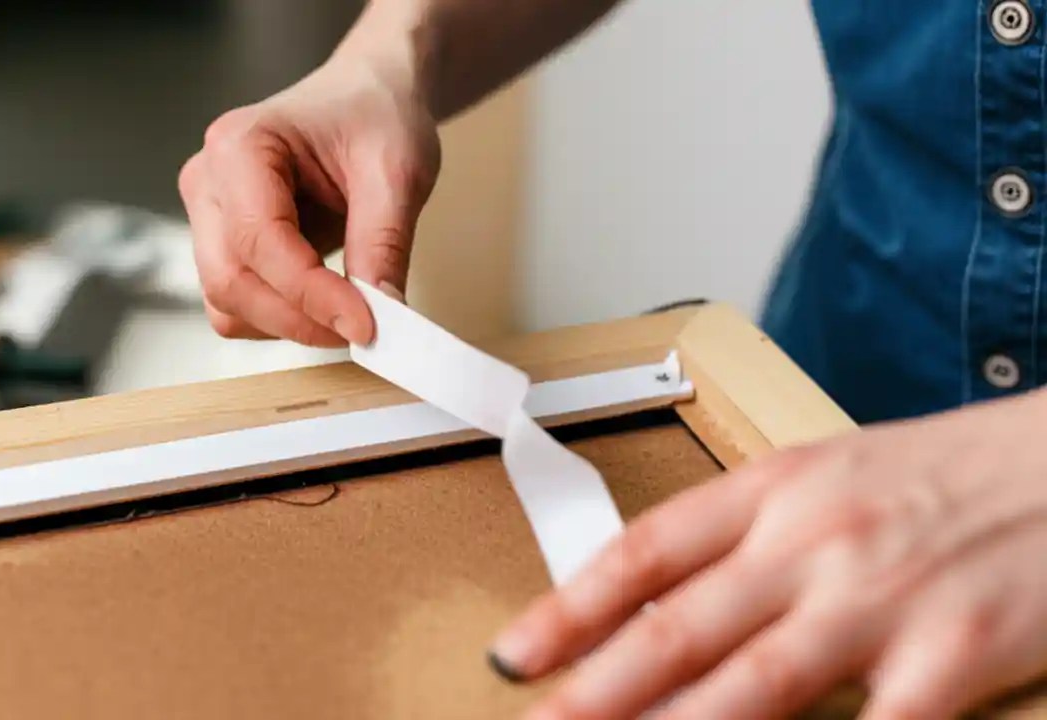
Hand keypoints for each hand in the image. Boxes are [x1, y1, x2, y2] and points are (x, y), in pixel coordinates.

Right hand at [178, 54, 440, 346]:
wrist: (368, 97)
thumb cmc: (376, 115)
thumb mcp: (398, 172)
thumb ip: (384, 244)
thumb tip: (380, 317)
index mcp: (240, 145)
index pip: (260, 241)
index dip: (311, 295)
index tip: (366, 326)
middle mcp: (208, 181)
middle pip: (230, 280)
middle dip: (298, 318)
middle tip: (364, 329)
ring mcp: (208, 215)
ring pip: (227, 303)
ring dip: (288, 324)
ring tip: (350, 311)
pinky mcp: (222, 244)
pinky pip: (238, 305)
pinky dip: (281, 318)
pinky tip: (326, 300)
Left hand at [490, 390, 1046, 718]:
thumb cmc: (950, 469)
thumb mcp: (831, 475)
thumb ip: (749, 532)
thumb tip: (661, 592)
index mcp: (775, 489)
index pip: (647, 553)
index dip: (571, 608)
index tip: (516, 651)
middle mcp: (813, 541)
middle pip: (678, 628)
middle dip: (593, 690)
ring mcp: (880, 601)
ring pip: (750, 685)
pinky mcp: (955, 655)